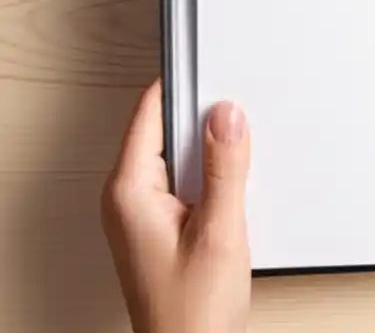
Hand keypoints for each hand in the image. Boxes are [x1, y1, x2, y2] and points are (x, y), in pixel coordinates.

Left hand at [101, 79, 251, 332]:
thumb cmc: (191, 312)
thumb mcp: (220, 231)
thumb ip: (226, 169)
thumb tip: (227, 116)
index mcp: (129, 192)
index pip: (148, 114)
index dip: (182, 86)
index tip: (212, 68)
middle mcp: (128, 200)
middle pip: (164, 132)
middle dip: (204, 119)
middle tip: (241, 114)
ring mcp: (143, 214)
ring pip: (179, 158)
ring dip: (212, 152)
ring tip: (244, 153)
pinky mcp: (162, 227)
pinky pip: (186, 182)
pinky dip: (212, 177)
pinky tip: (237, 187)